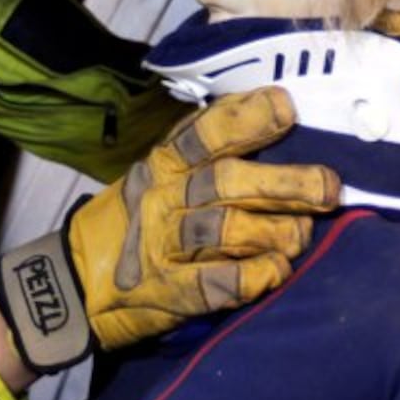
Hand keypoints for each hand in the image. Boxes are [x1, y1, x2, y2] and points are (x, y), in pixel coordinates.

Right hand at [0, 86, 339, 368]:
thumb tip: (277, 130)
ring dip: (274, 232)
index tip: (287, 108)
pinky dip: (249, 278)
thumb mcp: (155, 178)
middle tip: (330, 186)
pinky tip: (273, 274)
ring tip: (301, 237)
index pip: (206, 132)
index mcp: (165, 164)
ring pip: (226, 229)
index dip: (247, 117)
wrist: (70, 285)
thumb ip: (206, 160)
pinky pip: (214, 284)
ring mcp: (162, 245)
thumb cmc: (130, 225)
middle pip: (229, 181)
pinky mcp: (166, 292)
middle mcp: (164, 198)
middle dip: (286, 183)